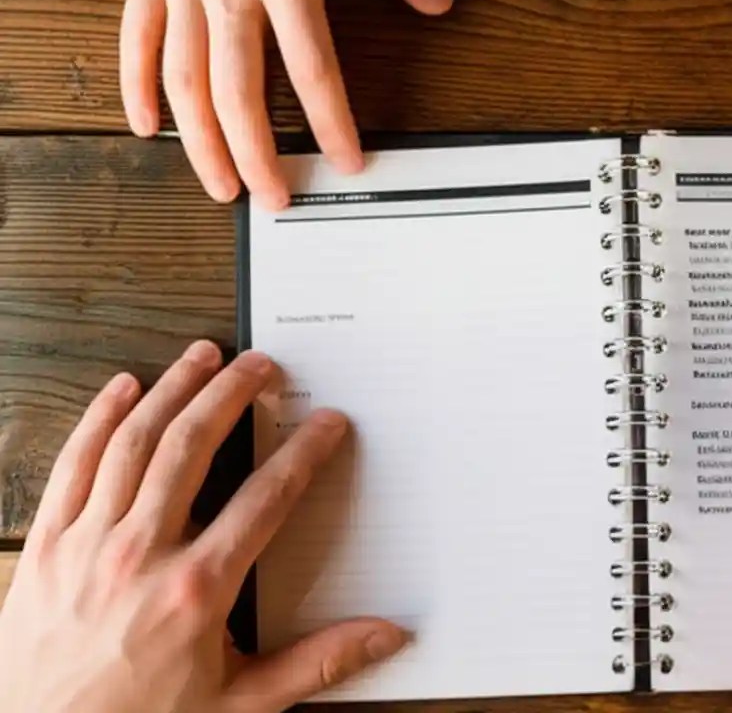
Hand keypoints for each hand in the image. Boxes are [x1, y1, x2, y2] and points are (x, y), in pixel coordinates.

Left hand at [0, 341, 403, 712]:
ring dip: (172, 390)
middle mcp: (142, 555)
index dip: (304, 453)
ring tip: (201, 356)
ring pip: (134, 443)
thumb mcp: (242, 704)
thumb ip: (317, 663)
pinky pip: (72, 466)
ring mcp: (87, 545)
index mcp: (198, 591)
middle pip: (193, 448)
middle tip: (260, 365)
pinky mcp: (45, 547)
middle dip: (233, 395)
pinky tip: (121, 389)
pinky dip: (97, 419)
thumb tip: (385, 638)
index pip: (266, 498)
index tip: (326, 425)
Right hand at [119, 0, 453, 208]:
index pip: (313, 71)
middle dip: (257, 154)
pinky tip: (147, 128)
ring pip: (183, 80)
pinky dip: (137, 85)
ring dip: (200, 142)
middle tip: (274, 199)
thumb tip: (435, 4)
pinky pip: (136, 39)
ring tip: (220, 186)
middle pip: (239, 93)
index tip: (347, 162)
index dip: (332, 124)